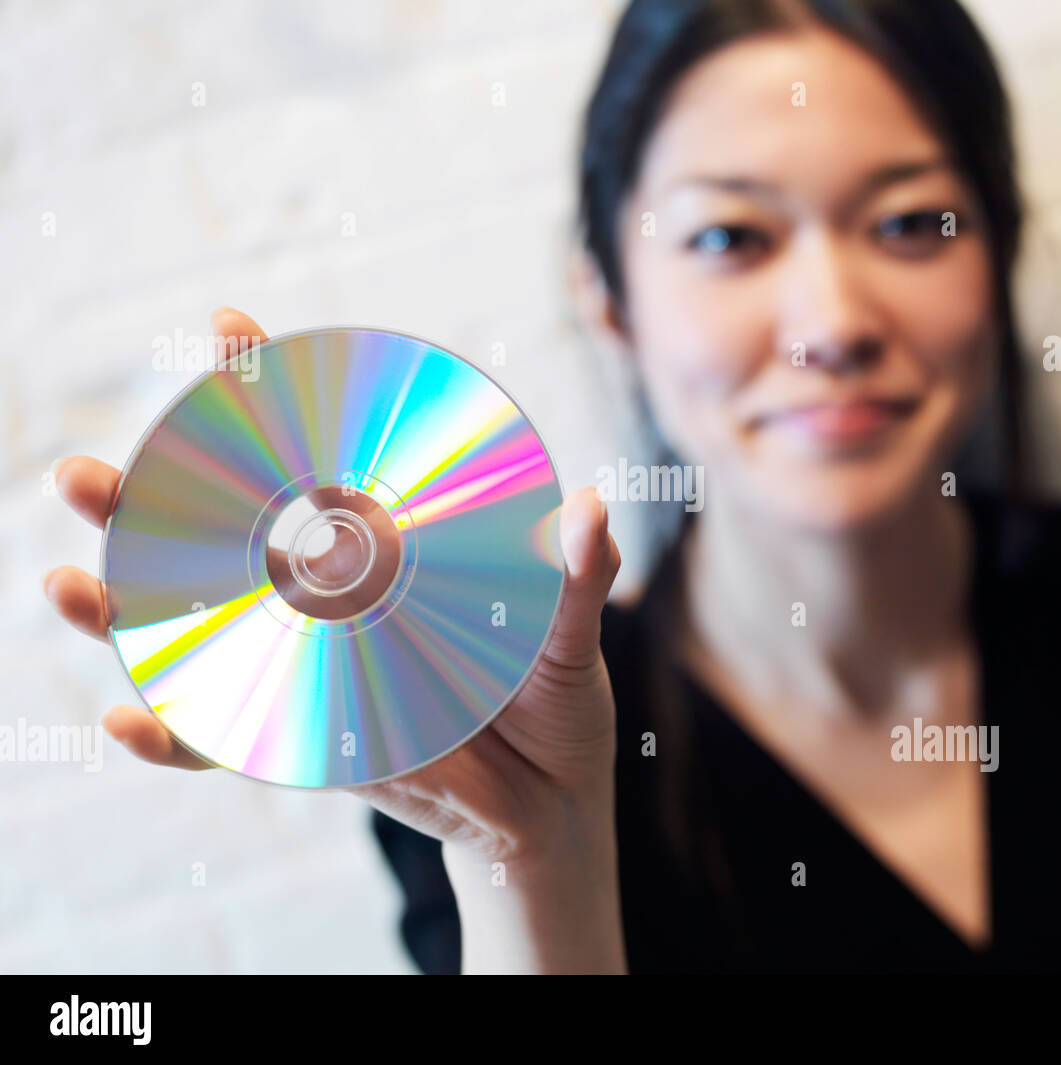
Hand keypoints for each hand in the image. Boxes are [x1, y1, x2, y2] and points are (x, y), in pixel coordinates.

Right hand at [46, 308, 624, 869]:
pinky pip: (228, 747)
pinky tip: (126, 724)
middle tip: (84, 473)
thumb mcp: (567, 638)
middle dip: (147, 502)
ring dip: (124, 613)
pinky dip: (175, 742)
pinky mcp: (309, 747)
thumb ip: (578, 577)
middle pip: (222, 541)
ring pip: (197, 636)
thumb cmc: (550, 704)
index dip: (267, 399)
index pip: (315, 463)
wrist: (548, 806)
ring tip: (68, 583)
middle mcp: (330, 605)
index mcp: (386, 556)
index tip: (229, 334)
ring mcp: (309, 674)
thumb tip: (593, 506)